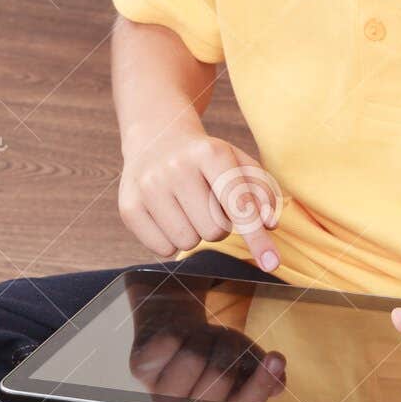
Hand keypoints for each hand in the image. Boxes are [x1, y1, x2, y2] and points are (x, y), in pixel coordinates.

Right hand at [119, 123, 282, 270]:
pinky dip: (172, 242)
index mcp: (210, 152)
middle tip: (208, 205)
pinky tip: (168, 216)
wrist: (157, 137)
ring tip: (187, 208)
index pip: (239, 205)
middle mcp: (176, 167)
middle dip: (219, 226)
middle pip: (215, 231)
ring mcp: (148, 186)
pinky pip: (163, 250)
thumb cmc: (206, 158)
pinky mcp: (128, 206)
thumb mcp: (239, 162)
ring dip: (195, 234)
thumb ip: (261, 192)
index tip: (271, 264)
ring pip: (188, 243)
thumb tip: (269, 224)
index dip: (257, 237)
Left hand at [129, 292, 285, 401]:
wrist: (177, 329)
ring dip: (207, 337)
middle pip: (219, 376)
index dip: (260, 384)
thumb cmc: (216, 351)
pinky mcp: (140, 369)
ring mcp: (159, 393)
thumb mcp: (246, 361)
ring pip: (194, 357)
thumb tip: (278, 383)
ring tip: (203, 337)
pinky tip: (178, 338)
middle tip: (226, 340)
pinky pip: (170, 342)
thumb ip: (265, 375)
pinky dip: (181, 330)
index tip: (276, 358)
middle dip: (230, 347)